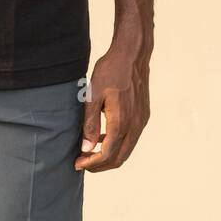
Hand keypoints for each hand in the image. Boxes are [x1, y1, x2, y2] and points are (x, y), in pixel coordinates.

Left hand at [74, 44, 150, 172]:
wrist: (132, 55)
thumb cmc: (110, 71)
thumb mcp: (93, 95)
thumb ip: (90, 123)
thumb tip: (86, 148)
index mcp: (121, 122)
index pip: (107, 154)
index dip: (91, 163)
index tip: (77, 163)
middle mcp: (135, 125)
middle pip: (119, 158)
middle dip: (100, 165)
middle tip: (82, 163)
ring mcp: (141, 121)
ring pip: (126, 150)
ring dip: (109, 156)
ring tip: (90, 152)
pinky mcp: (143, 116)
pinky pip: (131, 139)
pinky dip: (117, 145)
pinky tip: (103, 137)